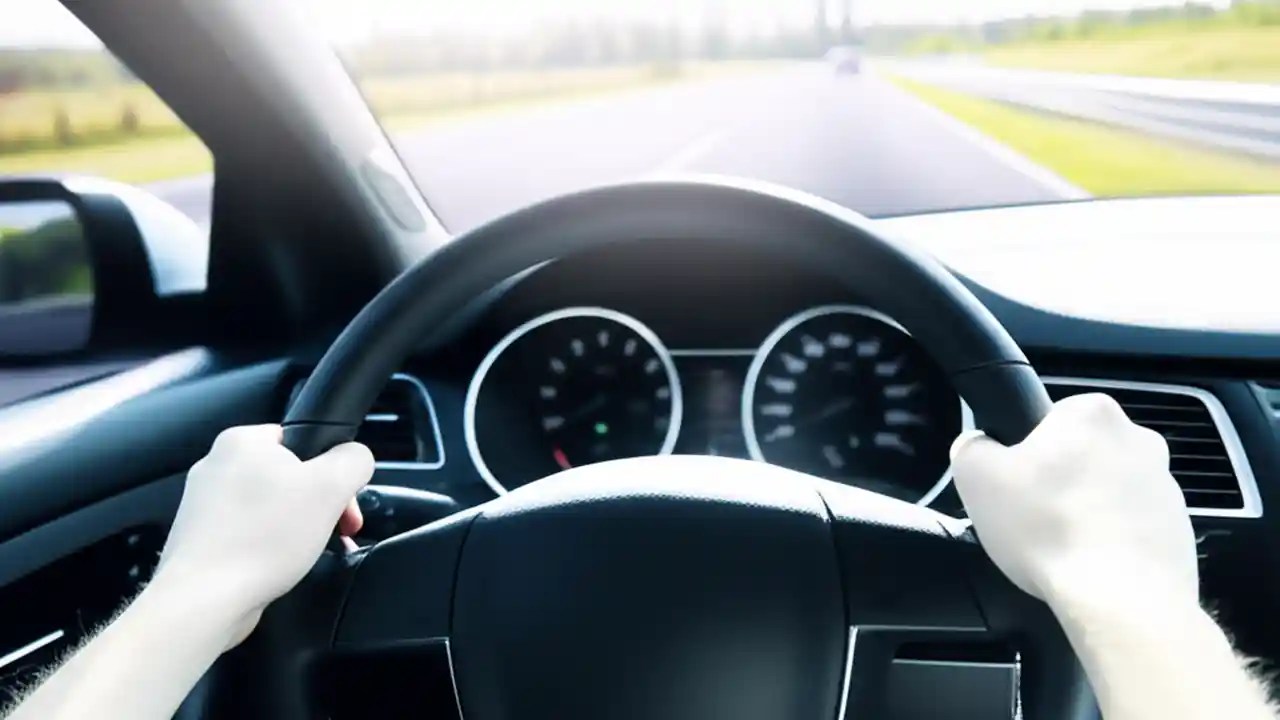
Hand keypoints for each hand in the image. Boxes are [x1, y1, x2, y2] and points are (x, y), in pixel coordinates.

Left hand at [155, 425, 374, 647]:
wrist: (205, 600)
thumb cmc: (263, 539)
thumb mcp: (330, 487)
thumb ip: (354, 460)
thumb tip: (356, 458)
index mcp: (241, 440)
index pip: (303, 440)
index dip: (332, 470)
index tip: (345, 502)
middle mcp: (216, 466)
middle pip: (289, 476)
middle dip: (319, 505)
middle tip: (336, 530)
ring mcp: (204, 505)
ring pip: (271, 508)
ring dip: (298, 529)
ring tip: (307, 552)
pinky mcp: (201, 539)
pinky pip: (249, 534)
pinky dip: (270, 548)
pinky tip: (279, 566)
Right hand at [950, 394, 1198, 610]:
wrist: (1122, 601)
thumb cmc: (1047, 529)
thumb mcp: (975, 477)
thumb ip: (971, 446)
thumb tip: (980, 445)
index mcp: (1092, 412)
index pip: (1046, 420)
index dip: (1024, 455)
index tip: (1016, 487)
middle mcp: (1140, 438)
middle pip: (1080, 455)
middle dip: (1059, 482)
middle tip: (1034, 519)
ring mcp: (1168, 485)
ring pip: (1107, 492)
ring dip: (1087, 512)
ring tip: (1065, 549)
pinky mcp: (1181, 528)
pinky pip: (1133, 527)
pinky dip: (1113, 541)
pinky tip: (1094, 566)